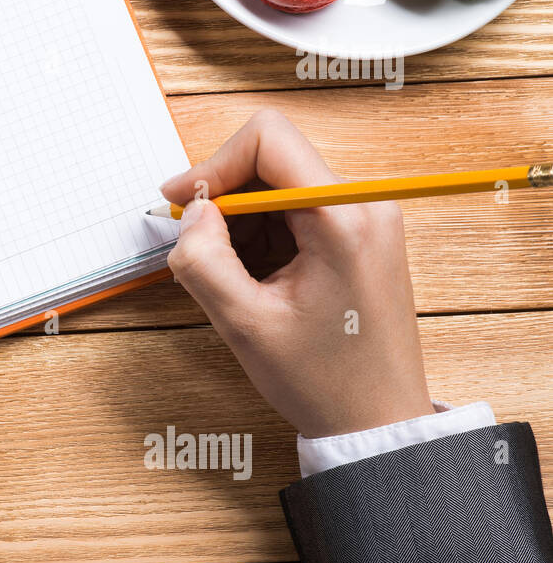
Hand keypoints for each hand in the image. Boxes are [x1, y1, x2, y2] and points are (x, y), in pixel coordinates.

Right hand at [161, 109, 431, 438]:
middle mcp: (362, 205)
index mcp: (342, 219)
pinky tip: (254, 278)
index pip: (268, 140)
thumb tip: (190, 214)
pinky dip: (262, 233)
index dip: (213, 164)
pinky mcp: (359, 235)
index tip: (182, 202)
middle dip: (224, 197)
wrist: (379, 422)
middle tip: (197, 245)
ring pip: (279, 184)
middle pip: (272, 158)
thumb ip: (204, 260)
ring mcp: (365, 218)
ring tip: (233, 275)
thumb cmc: (325, 381)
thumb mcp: (245, 324)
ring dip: (241, 219)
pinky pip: (295, 209)